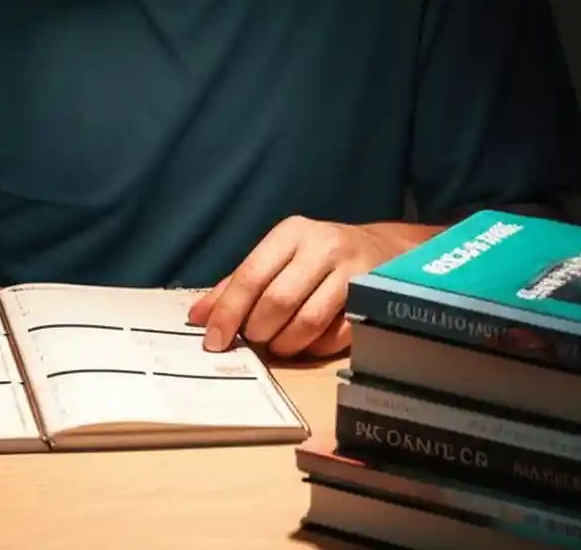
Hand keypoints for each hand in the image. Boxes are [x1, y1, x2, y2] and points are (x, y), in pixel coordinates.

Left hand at [187, 216, 443, 357]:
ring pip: (308, 321)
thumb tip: (198, 317)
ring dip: (285, 344)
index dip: (228, 312)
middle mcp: (323, 246)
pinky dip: (316, 348)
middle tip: (253, 341)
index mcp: (290, 233)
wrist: (382, 249)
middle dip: (258, 331)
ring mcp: (352, 271)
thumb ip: (235, 286)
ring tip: (278, 346)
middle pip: (278, 301)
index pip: (250, 276)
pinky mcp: (374, 298)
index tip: (214, 341)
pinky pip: (338, 335)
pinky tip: (308, 344)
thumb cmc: (315, 257)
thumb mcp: (276, 259)